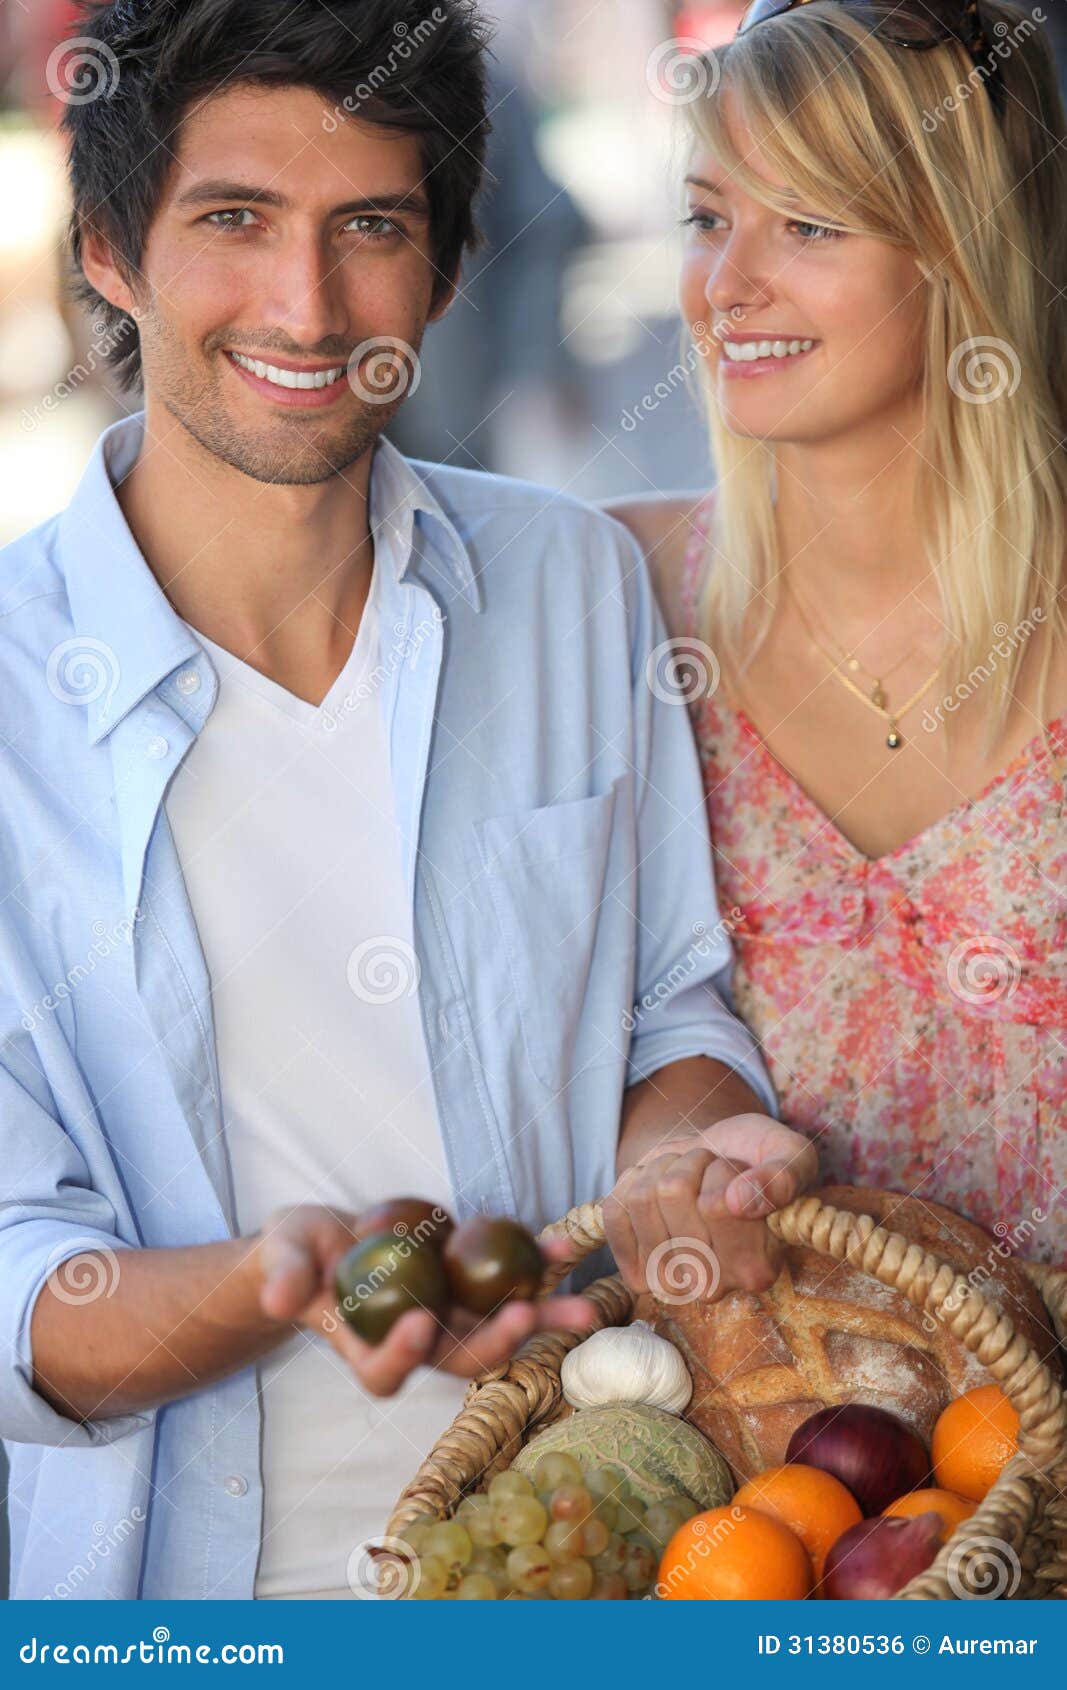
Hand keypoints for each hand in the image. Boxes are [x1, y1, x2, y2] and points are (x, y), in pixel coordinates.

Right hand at [252, 1204, 597, 1397]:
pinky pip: (509, 1279)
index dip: (403, 1356)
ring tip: (584, 1309)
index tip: (417, 1324)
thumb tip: (278, 1297)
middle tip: (523, 1318)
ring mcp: (448, 1315)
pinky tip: (564, 1246)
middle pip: (460, 1359)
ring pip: (499, 1326)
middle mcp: (416, 1341)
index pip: (384, 1372)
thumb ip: (283, 1276)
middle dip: (497, 1344)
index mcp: (366, 1349)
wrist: (328, 1240)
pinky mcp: (469, 1285)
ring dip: (544, 1318)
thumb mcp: (282, 1258)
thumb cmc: (296, 1255)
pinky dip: (539, 1265)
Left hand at [602, 1115, 817, 1301]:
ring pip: (642, 1197)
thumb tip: (740, 1202)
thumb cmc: (759, 1163)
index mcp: (758, 1269)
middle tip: (711, 1172)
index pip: (717, 1204)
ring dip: (664, 1169)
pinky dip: (635, 1182)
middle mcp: (713, 1286)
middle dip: (692, 1164)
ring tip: (688, 1177)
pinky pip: (615, 1209)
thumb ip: (782, 1177)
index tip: (739, 1172)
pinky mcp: (636, 1269)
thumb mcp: (790, 1156)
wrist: (719, 1166)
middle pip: (673, 1194)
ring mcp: (669, 1282)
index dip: (724, 1170)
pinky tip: (659, 1190)